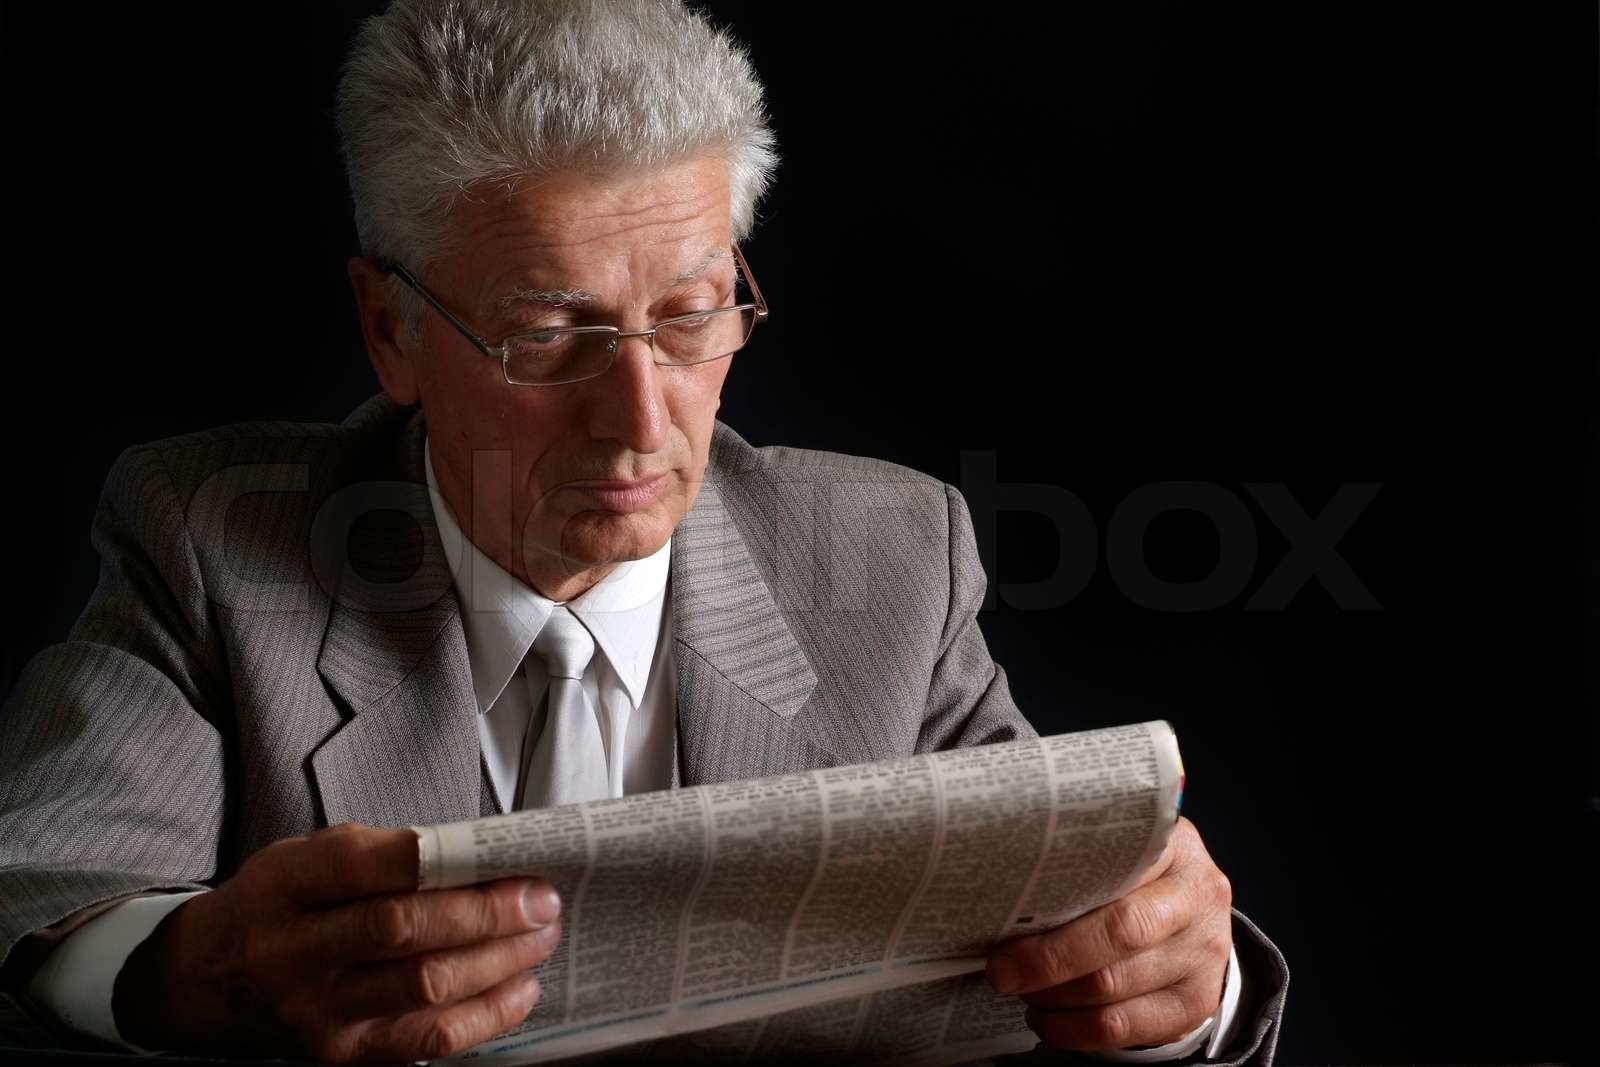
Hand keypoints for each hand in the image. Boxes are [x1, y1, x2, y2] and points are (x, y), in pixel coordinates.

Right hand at [112, 822, 560, 1062]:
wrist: (205, 978)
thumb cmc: (276, 903)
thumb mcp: (305, 856)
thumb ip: (380, 853)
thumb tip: (477, 855)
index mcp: (288, 885)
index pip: (375, 865)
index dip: (448, 859)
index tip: (507, 853)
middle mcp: (296, 952)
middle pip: (405, 930)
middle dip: (487, 913)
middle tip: (541, 899)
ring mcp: (317, 1011)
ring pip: (424, 987)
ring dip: (498, 962)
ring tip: (541, 937)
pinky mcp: (341, 1055)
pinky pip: (426, 1040)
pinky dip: (486, 1015)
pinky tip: (520, 988)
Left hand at [985, 816, 1231, 1050]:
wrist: (1194, 918)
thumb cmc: (1138, 879)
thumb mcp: (1121, 854)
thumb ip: (1077, 864)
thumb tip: (1002, 899)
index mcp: (1174, 845)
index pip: (1115, 864)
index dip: (1058, 892)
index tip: (1009, 915)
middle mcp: (1197, 896)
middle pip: (1118, 932)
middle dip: (1048, 958)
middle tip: (1002, 970)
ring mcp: (1204, 952)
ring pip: (1114, 987)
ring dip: (1054, 997)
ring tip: (1024, 991)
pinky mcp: (1197, 1002)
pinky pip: (1125, 1028)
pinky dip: (1075, 1030)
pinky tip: (1050, 1019)